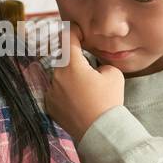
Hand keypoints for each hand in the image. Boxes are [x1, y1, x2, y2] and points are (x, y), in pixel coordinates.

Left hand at [44, 23, 124, 143]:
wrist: (100, 132)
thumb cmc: (108, 101)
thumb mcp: (113, 74)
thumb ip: (100, 62)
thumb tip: (94, 66)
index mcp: (71, 65)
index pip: (67, 37)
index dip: (73, 31)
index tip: (78, 32)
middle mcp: (56, 75)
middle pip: (63, 58)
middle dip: (74, 60)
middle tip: (88, 69)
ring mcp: (50, 91)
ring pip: (59, 75)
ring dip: (69, 77)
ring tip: (85, 90)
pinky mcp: (49, 105)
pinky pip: (55, 91)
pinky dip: (64, 92)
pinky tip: (77, 101)